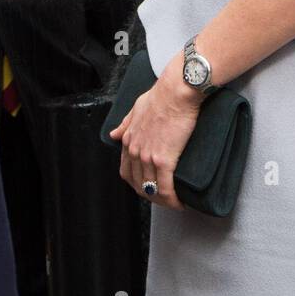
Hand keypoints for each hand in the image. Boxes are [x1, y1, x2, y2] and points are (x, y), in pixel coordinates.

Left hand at [108, 54, 203, 210]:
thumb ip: (126, 123)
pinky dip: (172, 200)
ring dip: (163, 201)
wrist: (176, 92)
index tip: (149, 185)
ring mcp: (148, 157)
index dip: (138, 182)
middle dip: (151, 195)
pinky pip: (165, 188)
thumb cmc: (162, 95)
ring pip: (151, 190)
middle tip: (164, 198)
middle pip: (138, 184)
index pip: (127, 171)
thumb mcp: (137, 108)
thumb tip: (114, 134)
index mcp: (128, 139)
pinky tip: (180, 203)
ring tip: (174, 203)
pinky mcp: (164, 160)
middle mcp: (135, 151)